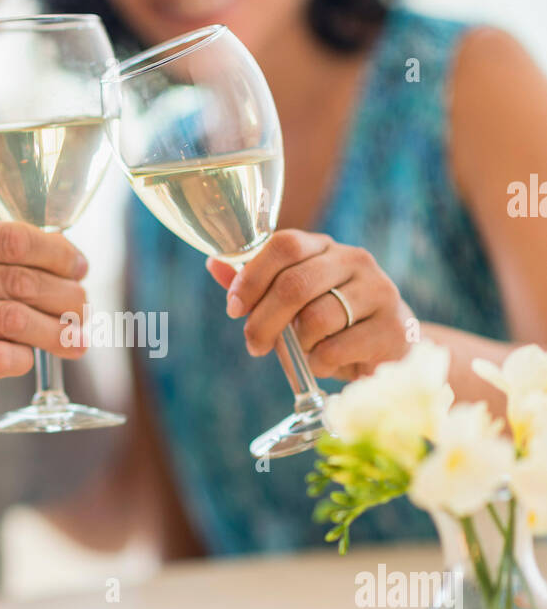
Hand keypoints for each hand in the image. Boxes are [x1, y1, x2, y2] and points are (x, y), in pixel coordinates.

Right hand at [0, 218, 89, 430]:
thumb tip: (52, 268)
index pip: (7, 238)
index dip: (55, 252)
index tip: (80, 268)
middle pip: (15, 280)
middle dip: (64, 296)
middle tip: (85, 312)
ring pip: (10, 320)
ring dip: (54, 332)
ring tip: (76, 342)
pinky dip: (21, 359)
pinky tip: (29, 362)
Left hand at [206, 230, 413, 380]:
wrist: (394, 350)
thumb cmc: (335, 324)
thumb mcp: (295, 303)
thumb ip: (258, 284)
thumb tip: (213, 264)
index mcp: (325, 248)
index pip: (284, 245)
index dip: (252, 277)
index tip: (233, 308)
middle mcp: (355, 261)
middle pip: (295, 284)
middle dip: (263, 321)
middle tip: (254, 345)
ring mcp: (378, 292)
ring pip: (316, 319)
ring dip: (299, 346)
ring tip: (305, 353)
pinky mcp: (392, 328)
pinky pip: (336, 349)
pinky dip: (319, 363)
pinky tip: (325, 364)